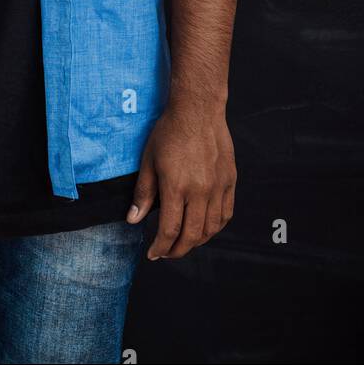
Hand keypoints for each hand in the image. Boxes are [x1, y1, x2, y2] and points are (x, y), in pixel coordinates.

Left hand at [126, 104, 235, 258]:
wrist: (197, 110)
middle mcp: (200, 191)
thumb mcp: (149, 161)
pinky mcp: (230, 181)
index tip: (153, 254)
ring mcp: (218, 187)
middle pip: (192, 235)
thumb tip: (133, 220)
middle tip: (166, 253)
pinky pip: (225, 214)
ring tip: (183, 243)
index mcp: (177, 187)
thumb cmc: (169, 132)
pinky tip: (204, 228)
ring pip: (211, 229)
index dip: (161, 247)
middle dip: (177, 250)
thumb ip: (143, 193)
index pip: (170, 230)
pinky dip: (215, 227)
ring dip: (196, 242)